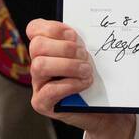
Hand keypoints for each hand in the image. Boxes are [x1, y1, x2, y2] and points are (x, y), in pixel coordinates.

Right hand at [26, 18, 135, 138]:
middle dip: (65, 49)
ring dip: (68, 66)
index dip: (52, 28)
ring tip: (87, 71)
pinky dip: (70, 85)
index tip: (73, 35)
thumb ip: (80, 43)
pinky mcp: (41, 103)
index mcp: (48, 48)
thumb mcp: (89, 55)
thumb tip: (85, 30)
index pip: (34, 29)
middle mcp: (38, 64)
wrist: (104, 109)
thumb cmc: (95, 78)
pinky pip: (49, 90)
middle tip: (84, 57)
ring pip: (40, 66)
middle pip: (37, 46)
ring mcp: (38, 84)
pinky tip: (84, 84)